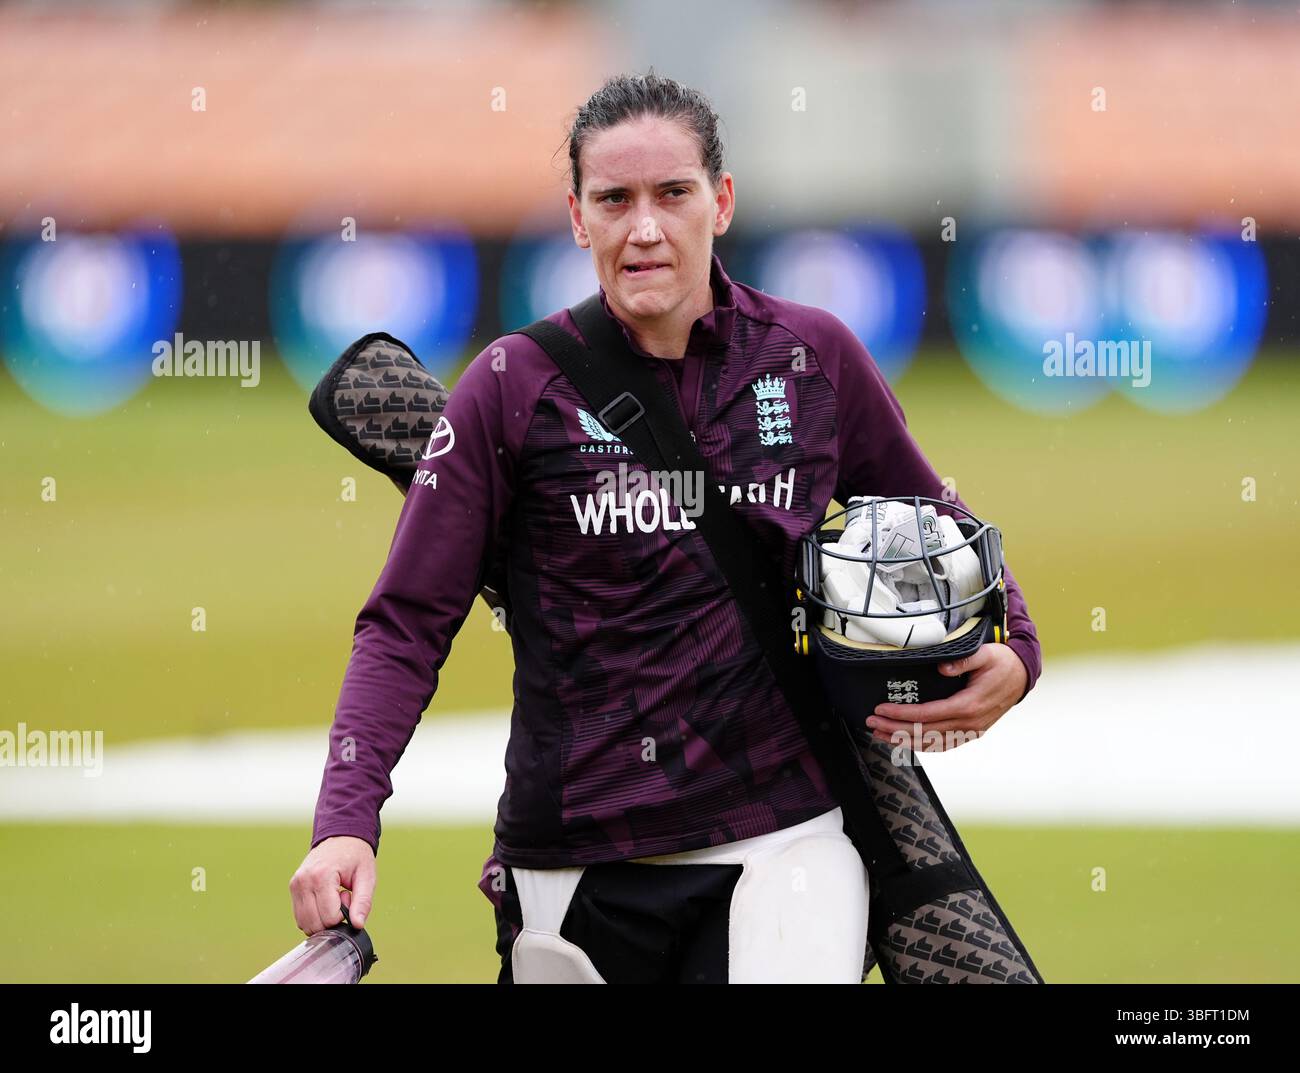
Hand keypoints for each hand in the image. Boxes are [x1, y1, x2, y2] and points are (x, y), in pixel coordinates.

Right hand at [289, 835, 376, 935]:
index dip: (343, 914)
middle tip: (341, 897)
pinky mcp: (292, 887)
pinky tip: (324, 899)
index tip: (348, 896)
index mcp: (322, 876)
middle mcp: (303, 881)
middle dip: (331, 919)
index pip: (329, 918)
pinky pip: (300, 916)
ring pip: (305, 924)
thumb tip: (357, 925)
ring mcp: (295, 884)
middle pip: (315, 924)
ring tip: (333, 897)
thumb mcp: (367, 877)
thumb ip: (363, 902)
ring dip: (321, 918)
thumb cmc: (356, 856)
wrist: (341, 837)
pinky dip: (313, 915)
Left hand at [865, 643, 1027, 752]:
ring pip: (932, 743)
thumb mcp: (984, 654)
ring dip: (904, 741)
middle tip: (871, 722)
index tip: (881, 709)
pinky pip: (943, 744)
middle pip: (925, 732)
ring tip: (880, 734)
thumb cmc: (1001, 662)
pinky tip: (905, 742)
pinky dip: (922, 745)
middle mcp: (970, 724)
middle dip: (895, 729)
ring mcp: (971, 731)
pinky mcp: (971, 732)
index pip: (928, 715)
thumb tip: (941, 667)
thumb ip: (962, 660)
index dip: (902, 714)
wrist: (1022, 676)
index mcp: (969, 705)